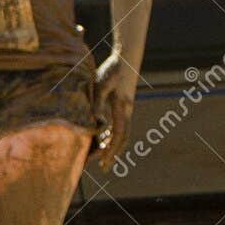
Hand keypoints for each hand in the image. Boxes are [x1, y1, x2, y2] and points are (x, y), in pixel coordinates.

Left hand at [90, 52, 135, 170]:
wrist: (126, 57)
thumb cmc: (111, 70)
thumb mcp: (100, 86)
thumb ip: (98, 104)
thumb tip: (97, 123)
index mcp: (122, 108)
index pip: (118, 136)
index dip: (111, 151)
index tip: (103, 164)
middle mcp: (127, 111)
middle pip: (123, 138)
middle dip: (114, 153)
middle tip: (104, 167)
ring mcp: (127, 108)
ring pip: (123, 132)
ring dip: (114, 145)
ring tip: (103, 156)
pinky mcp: (124, 104)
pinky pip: (120, 124)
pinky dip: (114, 134)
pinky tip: (105, 137)